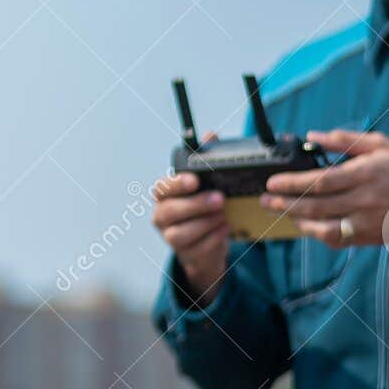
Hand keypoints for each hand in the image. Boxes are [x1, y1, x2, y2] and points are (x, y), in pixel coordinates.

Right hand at [152, 135, 229, 302]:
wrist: (206, 244)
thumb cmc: (204, 208)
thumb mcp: (207, 184)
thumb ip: (206, 159)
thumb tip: (210, 134)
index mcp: (165, 195)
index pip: (162, 188)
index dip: (176, 184)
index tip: (194, 180)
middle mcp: (162, 215)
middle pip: (169, 211)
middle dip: (196, 205)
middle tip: (220, 199)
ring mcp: (170, 237)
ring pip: (180, 233)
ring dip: (205, 223)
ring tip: (224, 215)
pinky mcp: (184, 254)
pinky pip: (196, 248)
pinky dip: (214, 238)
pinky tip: (226, 229)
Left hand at [260, 129, 388, 257]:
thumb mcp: (381, 145)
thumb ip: (345, 140)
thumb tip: (313, 135)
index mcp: (366, 173)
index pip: (322, 181)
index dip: (293, 183)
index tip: (272, 182)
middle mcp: (364, 200)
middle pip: (316, 206)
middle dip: (285, 204)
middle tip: (265, 200)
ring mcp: (365, 222)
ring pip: (321, 226)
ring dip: (296, 220)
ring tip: (279, 211)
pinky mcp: (366, 237)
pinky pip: (334, 239)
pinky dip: (315, 233)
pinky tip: (304, 224)